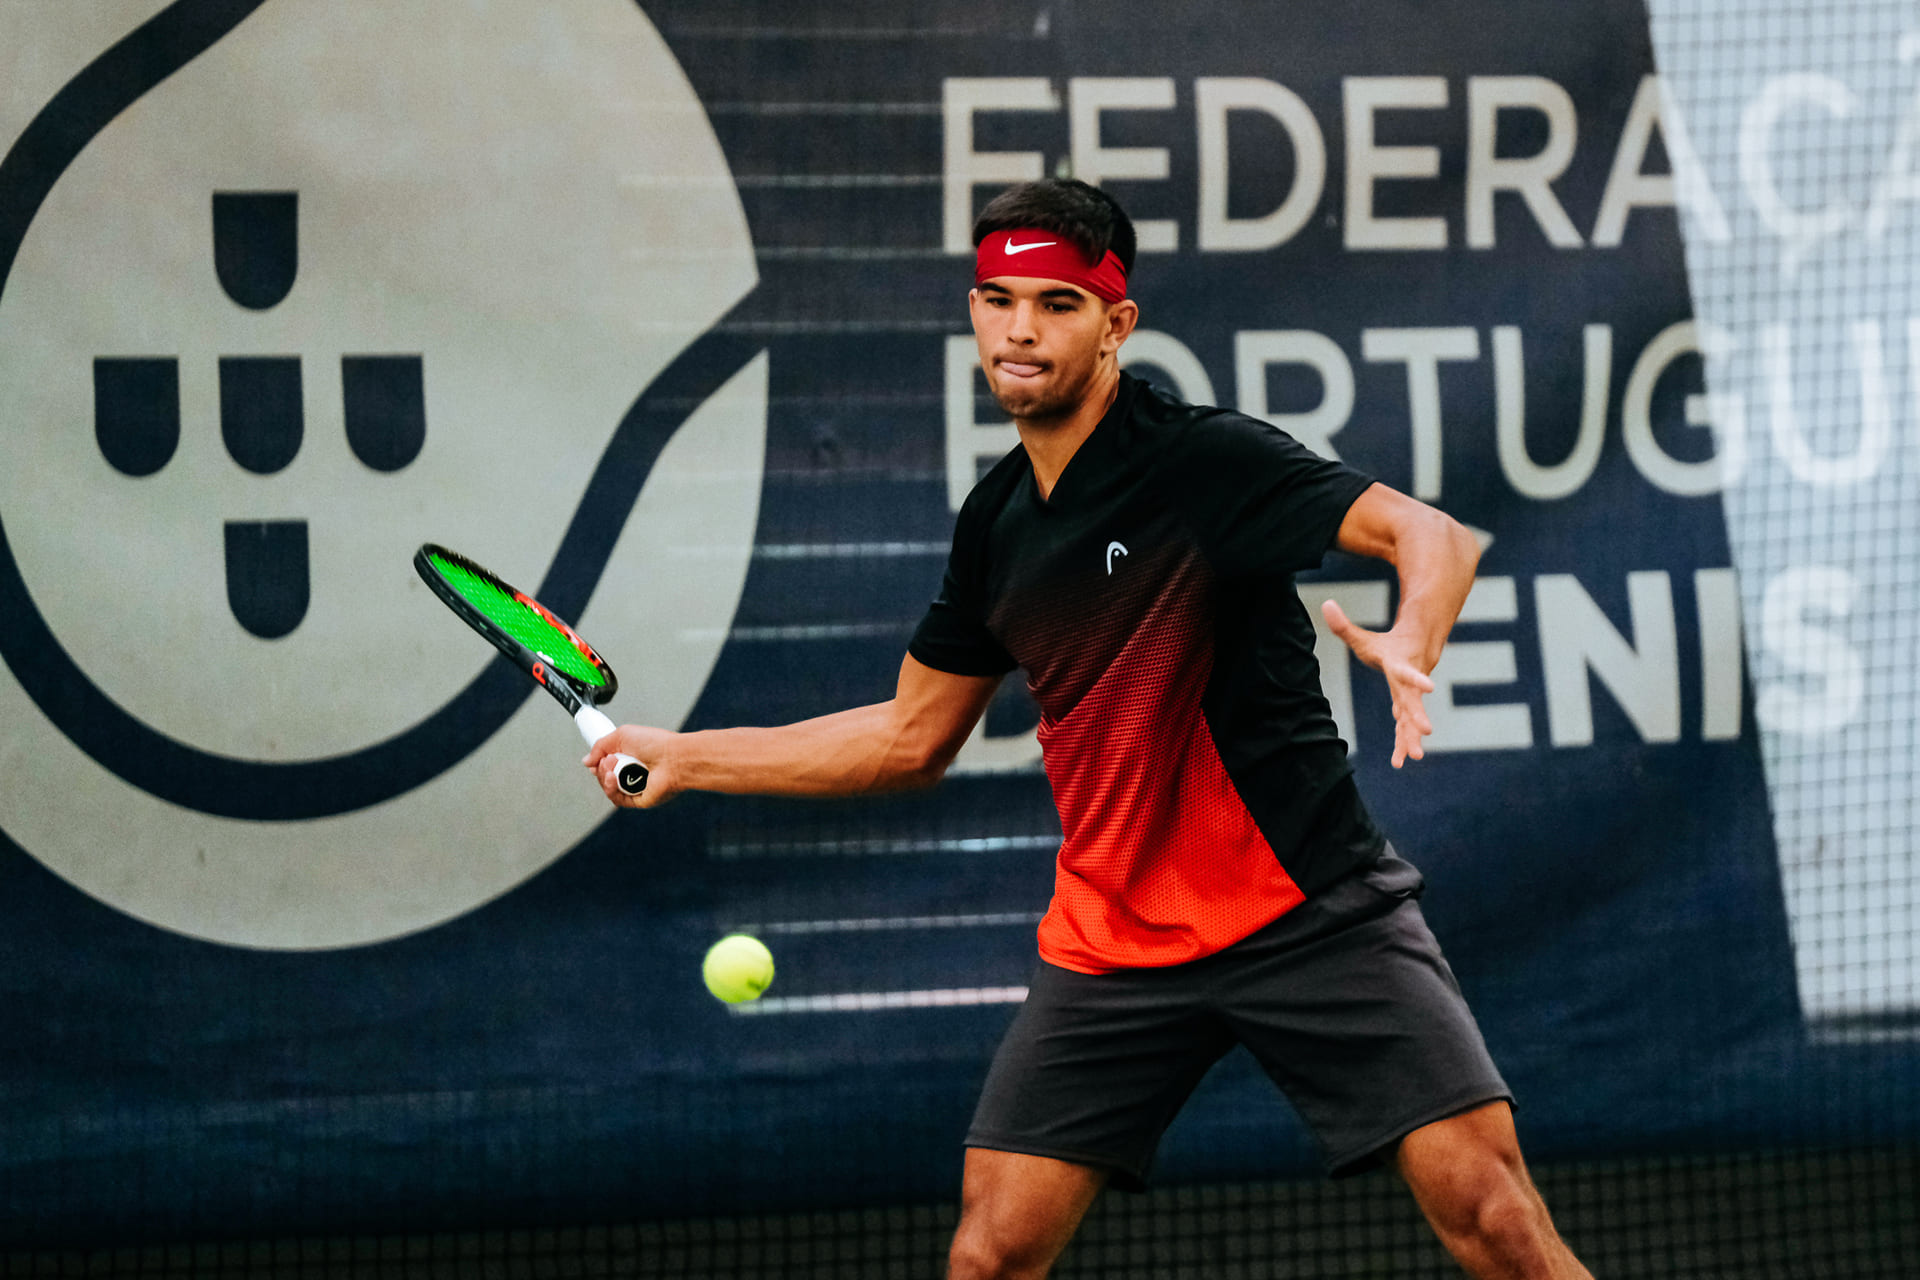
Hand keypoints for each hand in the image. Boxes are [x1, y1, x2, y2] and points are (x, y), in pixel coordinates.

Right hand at [583, 724, 677, 807]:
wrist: (674, 758)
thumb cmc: (657, 744)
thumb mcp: (622, 734)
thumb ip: (600, 745)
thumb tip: (587, 760)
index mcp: (630, 756)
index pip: (606, 763)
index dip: (598, 762)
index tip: (595, 758)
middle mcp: (632, 772)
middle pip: (604, 776)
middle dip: (602, 768)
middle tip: (609, 759)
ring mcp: (634, 786)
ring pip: (608, 788)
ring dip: (605, 777)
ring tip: (613, 766)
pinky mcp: (638, 799)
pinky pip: (617, 798)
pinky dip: (611, 789)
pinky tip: (614, 778)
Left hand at [1321, 599, 1435, 768]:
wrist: (1419, 648)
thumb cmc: (1388, 646)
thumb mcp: (1365, 637)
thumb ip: (1344, 625)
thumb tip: (1324, 603)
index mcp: (1400, 665)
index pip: (1407, 672)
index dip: (1417, 678)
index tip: (1429, 687)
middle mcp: (1409, 683)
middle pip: (1413, 700)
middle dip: (1418, 717)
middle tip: (1427, 732)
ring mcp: (1411, 697)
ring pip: (1412, 719)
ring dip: (1412, 738)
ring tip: (1414, 757)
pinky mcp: (1408, 708)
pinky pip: (1406, 728)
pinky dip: (1403, 743)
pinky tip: (1400, 761)